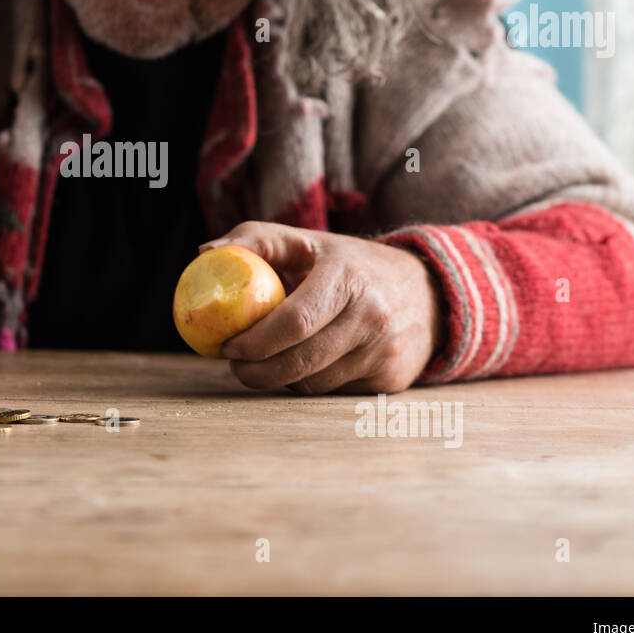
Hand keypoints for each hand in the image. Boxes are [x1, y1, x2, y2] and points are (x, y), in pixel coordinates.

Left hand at [199, 222, 442, 394]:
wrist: (427, 292)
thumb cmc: (349, 265)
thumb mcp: (307, 241)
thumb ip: (255, 240)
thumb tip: (206, 253)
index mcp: (347, 277)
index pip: (295, 321)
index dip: (256, 341)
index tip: (227, 346)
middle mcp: (371, 316)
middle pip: (301, 361)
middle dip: (257, 371)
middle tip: (235, 365)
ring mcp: (384, 351)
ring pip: (314, 383)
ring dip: (281, 378)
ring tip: (269, 361)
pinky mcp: (391, 379)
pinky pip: (334, 392)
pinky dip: (311, 383)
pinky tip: (307, 365)